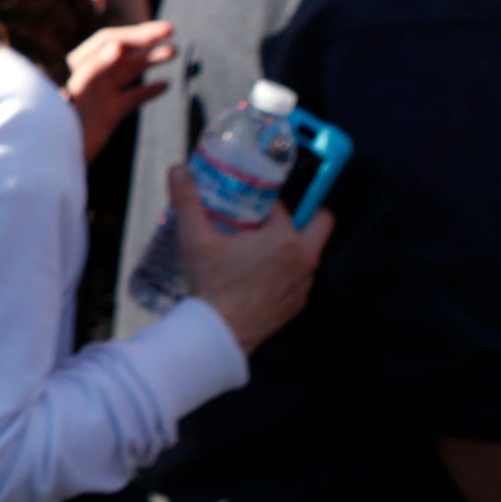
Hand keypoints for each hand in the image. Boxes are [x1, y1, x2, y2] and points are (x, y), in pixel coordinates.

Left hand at [64, 21, 174, 160]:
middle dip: (146, 40)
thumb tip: (117, 46)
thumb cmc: (59, 127)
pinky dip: (147, 90)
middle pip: (121, 52)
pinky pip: (130, 97)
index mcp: (80, 69)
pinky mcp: (107, 114)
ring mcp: (100, 95)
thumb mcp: (77, 98)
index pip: (109, 41)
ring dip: (150, 60)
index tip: (160, 32)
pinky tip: (165, 85)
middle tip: (172, 29)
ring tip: (174, 51)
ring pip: (128, 72)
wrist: (53, 160)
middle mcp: (90, 77)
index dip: (135, 34)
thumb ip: (95, 70)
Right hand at [172, 163, 333, 352]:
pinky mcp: (298, 304)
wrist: (220, 333)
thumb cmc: (212, 285)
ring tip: (260, 250)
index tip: (249, 207)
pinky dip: (286, 273)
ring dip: (293, 246)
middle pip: (322, 222)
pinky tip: (259, 277)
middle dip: (305, 215)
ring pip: (310, 253)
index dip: (265, 203)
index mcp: (284, 239)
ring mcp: (304, 284)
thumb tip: (178, 168)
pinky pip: (300, 279)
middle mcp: (303, 259)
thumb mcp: (195, 239)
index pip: (283, 207)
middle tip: (274, 220)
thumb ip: (187, 201)